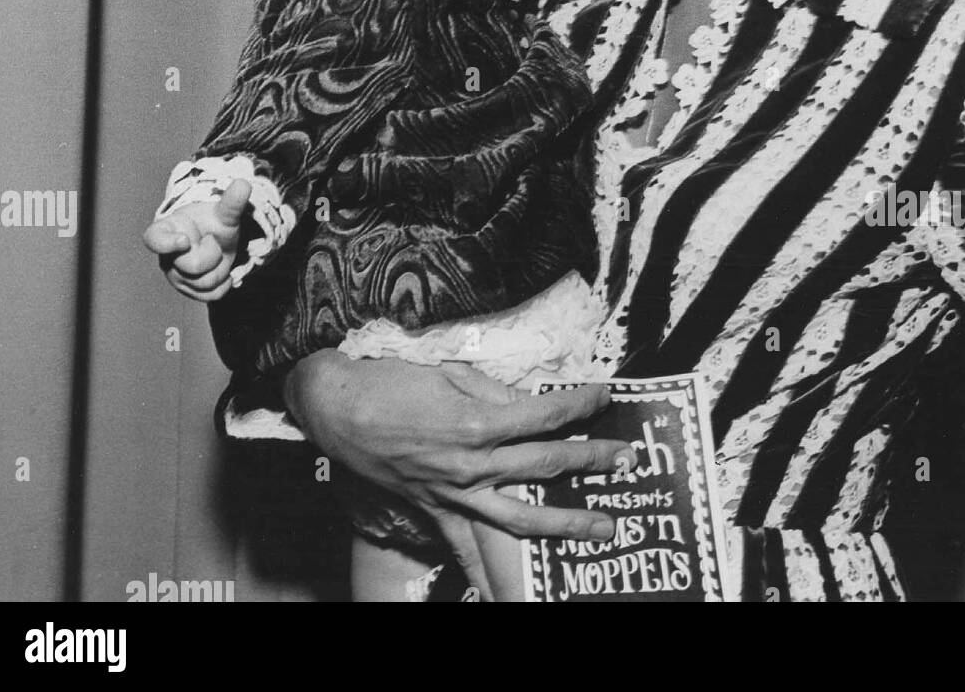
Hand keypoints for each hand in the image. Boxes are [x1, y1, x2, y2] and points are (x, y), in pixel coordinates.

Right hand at [141, 178, 251, 301]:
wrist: (218, 240)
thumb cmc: (213, 223)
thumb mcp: (223, 212)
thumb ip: (231, 202)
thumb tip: (244, 183)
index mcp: (166, 231)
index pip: (154, 239)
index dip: (166, 243)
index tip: (184, 239)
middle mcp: (166, 256)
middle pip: (192, 266)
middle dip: (213, 254)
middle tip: (214, 242)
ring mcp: (175, 275)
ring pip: (203, 282)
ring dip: (220, 268)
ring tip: (218, 254)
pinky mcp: (189, 290)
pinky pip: (210, 295)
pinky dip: (224, 283)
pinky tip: (226, 272)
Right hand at [284, 352, 632, 598]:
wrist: (337, 409)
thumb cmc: (391, 381)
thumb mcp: (448, 372)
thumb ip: (494, 392)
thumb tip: (531, 404)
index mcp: (476, 422)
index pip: (544, 414)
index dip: (579, 403)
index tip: (606, 395)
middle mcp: (470, 465)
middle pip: (545, 464)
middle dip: (591, 461)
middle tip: (626, 458)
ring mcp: (453, 495)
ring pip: (520, 519)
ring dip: (566, 525)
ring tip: (604, 528)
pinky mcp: (434, 512)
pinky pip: (467, 547)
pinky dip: (489, 574)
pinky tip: (510, 593)